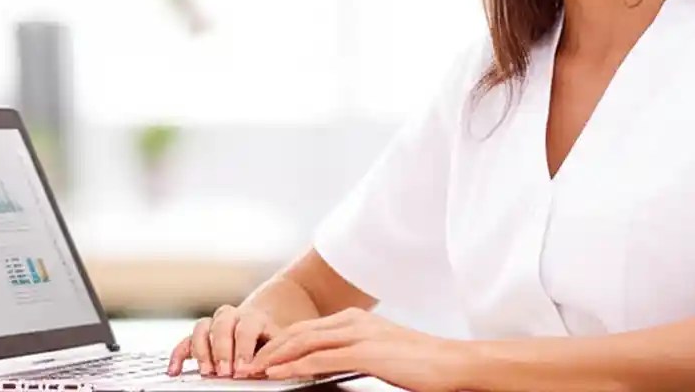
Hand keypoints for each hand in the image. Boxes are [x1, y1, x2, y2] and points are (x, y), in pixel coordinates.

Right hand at [167, 304, 281, 377]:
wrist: (260, 323)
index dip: (244, 350)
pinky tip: (175, 371)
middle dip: (222, 351)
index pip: (246, 328)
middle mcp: (231, 316)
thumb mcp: (275, 343)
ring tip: (206, 372)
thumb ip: (269, 354)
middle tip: (224, 372)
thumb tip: (265, 369)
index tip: (242, 370)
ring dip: (202, 351)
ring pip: (201, 329)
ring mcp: (213, 324)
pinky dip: (178, 356)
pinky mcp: (199, 335)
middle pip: (221, 326)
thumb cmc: (268, 337)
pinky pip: (184, 342)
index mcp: (253, 317)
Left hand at [247, 307, 467, 391]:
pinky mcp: (364, 352)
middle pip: (297, 332)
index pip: (304, 329)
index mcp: (354, 320)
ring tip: (252, 371)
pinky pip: (319, 358)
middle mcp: (352, 321)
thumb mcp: (378, 353)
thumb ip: (351, 353)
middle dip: (267, 349)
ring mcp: (358, 335)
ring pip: (302, 342)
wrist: (450, 364)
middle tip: (244, 365)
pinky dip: (293, 365)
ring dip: (273, 357)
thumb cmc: (418, 364)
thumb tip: (324, 365)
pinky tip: (278, 374)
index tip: (258, 358)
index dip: (277, 343)